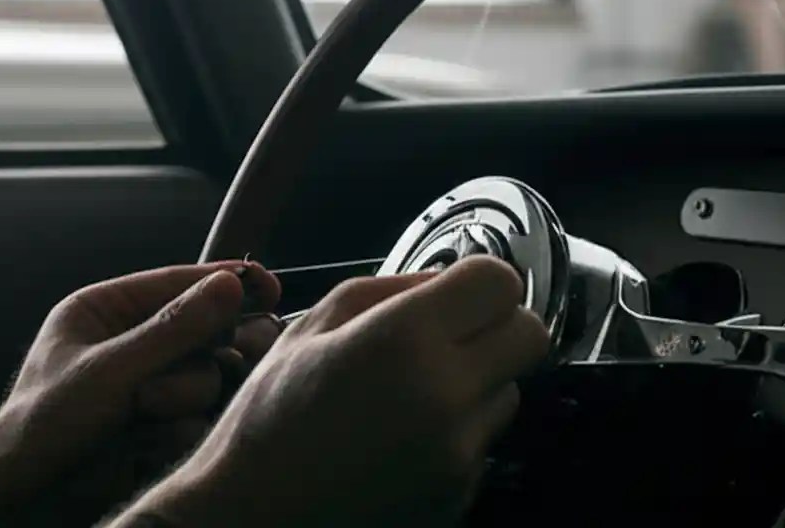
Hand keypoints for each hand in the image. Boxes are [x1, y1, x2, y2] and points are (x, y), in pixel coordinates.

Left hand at [0, 261, 281, 523]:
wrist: (26, 493)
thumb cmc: (46, 423)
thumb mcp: (111, 370)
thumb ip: (174, 329)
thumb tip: (229, 285)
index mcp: (103, 309)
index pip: (174, 283)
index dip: (223, 282)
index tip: (269, 285)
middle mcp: (127, 341)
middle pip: (199, 331)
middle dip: (198, 357)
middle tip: (226, 361)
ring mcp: (142, 382)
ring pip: (202, 376)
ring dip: (181, 397)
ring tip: (143, 414)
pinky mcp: (152, 422)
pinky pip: (193, 415)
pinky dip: (176, 429)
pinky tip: (144, 442)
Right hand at [122, 256, 549, 527]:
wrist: (255, 518)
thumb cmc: (268, 421)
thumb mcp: (307, 329)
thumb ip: (383, 290)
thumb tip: (442, 281)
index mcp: (402, 339)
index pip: (498, 283)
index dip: (477, 280)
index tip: (454, 291)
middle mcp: (444, 394)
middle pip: (528, 334)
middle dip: (495, 325)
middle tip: (447, 335)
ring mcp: (458, 452)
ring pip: (509, 391)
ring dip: (476, 383)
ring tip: (410, 396)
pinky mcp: (461, 494)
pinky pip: (483, 442)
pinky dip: (456, 433)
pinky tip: (401, 440)